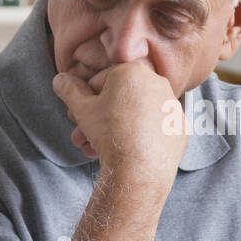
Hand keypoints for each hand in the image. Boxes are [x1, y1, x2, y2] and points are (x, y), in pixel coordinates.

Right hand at [52, 60, 188, 184]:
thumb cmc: (110, 133)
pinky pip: (155, 128)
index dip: (84, 100)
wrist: (138, 169)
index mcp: (134, 71)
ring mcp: (172, 106)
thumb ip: (69, 90)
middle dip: (98, 117)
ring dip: (116, 128)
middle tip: (83, 135)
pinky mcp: (179, 128)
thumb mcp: (82, 109)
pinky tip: (126, 151)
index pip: (100, 80)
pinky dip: (141, 136)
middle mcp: (158, 82)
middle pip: (120, 98)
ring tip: (98, 148)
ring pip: (137, 113)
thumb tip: (61, 79)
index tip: (77, 116)